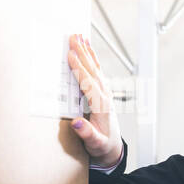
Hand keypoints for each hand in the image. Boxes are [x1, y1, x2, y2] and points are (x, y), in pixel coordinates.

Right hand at [67, 33, 122, 165]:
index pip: (88, 84)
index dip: (79, 69)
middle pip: (92, 71)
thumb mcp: (94, 143)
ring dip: (87, 52)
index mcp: (101, 106)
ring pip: (95, 68)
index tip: (71, 56)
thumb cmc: (101, 145)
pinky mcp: (103, 92)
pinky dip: (91, 59)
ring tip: (80, 37)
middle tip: (73, 37)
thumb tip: (76, 122)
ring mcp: (105, 93)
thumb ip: (87, 133)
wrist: (112, 147)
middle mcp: (104, 96)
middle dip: (82, 53)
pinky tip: (87, 50)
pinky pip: (96, 71)